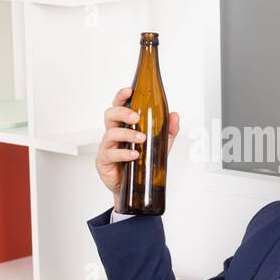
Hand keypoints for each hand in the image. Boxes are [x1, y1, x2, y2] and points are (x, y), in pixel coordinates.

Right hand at [96, 87, 179, 206]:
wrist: (134, 188)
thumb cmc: (142, 163)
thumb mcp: (159, 145)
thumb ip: (167, 130)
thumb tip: (174, 116)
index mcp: (123, 125)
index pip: (119, 106)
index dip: (121, 96)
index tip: (129, 90)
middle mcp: (113, 133)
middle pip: (110, 114)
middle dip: (123, 112)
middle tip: (136, 117)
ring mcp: (107, 147)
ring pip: (110, 133)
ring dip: (127, 133)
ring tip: (141, 138)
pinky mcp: (104, 161)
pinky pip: (111, 154)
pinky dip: (124, 153)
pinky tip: (134, 155)